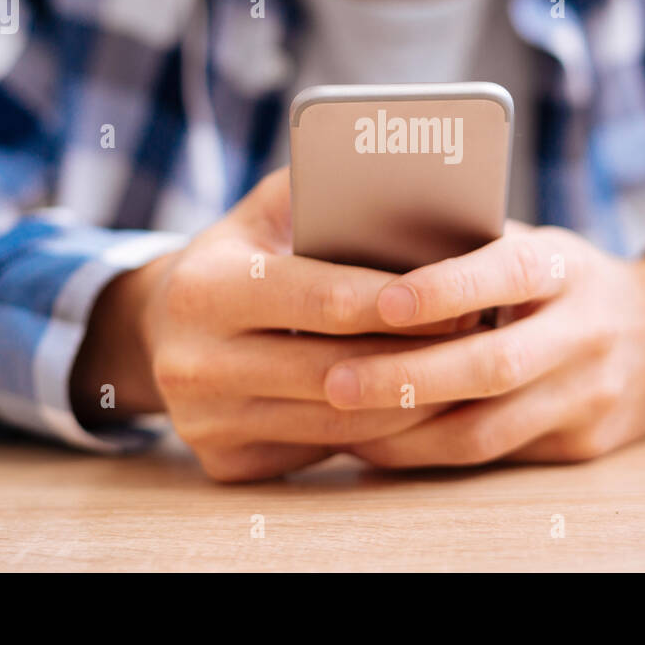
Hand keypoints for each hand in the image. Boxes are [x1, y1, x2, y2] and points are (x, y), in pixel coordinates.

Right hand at [75, 168, 470, 481]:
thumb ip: (323, 188)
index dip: (402, 303)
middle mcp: (192, 361)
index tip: (465, 298)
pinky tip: (416, 407)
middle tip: (480, 340)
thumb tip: (410, 181)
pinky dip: (377, 434)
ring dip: (411, 403)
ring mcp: (204, 421)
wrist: (164, 327)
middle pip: (338, 369)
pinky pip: (322, 451)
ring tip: (464, 373)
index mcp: (204, 286)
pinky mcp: (223, 462)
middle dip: (418, 356)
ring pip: (339, 422)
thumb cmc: (244, 254)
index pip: (326, 300)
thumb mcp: (266, 209)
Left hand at [325, 224, 644, 467]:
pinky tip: (379, 442)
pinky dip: (428, 453)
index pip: (507, 273)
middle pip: (492, 366)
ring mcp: (587, 395)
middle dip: (407, 379)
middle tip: (333, 382)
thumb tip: (364, 247)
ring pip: (487, 429)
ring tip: (339, 422)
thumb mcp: (534, 242)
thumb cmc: (563, 279)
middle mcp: (584, 331)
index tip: (382, 300)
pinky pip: (491, 458)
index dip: (445, 288)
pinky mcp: (579, 445)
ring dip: (406, 432)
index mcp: (565, 267)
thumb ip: (466, 247)